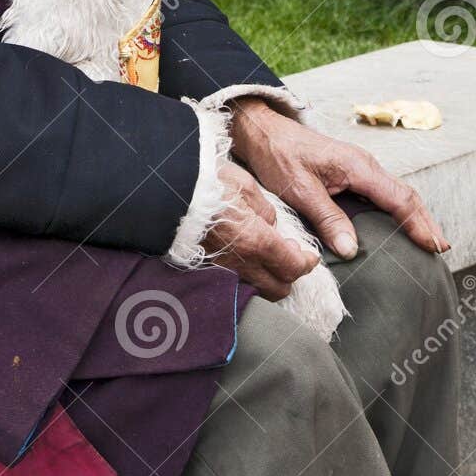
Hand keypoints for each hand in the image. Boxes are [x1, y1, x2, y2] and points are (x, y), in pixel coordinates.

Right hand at [203, 159, 320, 300]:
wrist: (165, 192)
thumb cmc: (205, 184)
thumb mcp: (245, 186)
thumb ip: (265, 210)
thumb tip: (271, 224)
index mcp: (257, 241)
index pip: (293, 267)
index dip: (306, 263)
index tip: (310, 256)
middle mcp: (242, 263)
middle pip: (278, 289)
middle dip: (289, 276)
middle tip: (290, 257)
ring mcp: (222, 271)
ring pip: (257, 291)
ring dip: (267, 280)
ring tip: (267, 260)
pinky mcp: (206, 270)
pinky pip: (235, 284)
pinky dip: (247, 278)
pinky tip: (245, 262)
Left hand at [229, 97, 449, 258]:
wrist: (263, 131)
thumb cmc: (278, 154)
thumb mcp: (300, 190)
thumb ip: (327, 218)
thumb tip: (352, 249)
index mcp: (358, 167)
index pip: (399, 198)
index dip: (419, 224)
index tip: (435, 246)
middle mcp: (365, 165)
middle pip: (405, 195)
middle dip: (425, 221)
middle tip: (441, 248)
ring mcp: (359, 168)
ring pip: (395, 193)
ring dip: (412, 216)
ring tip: (426, 241)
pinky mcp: (350, 173)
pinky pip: (381, 193)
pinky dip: (395, 210)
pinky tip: (395, 226)